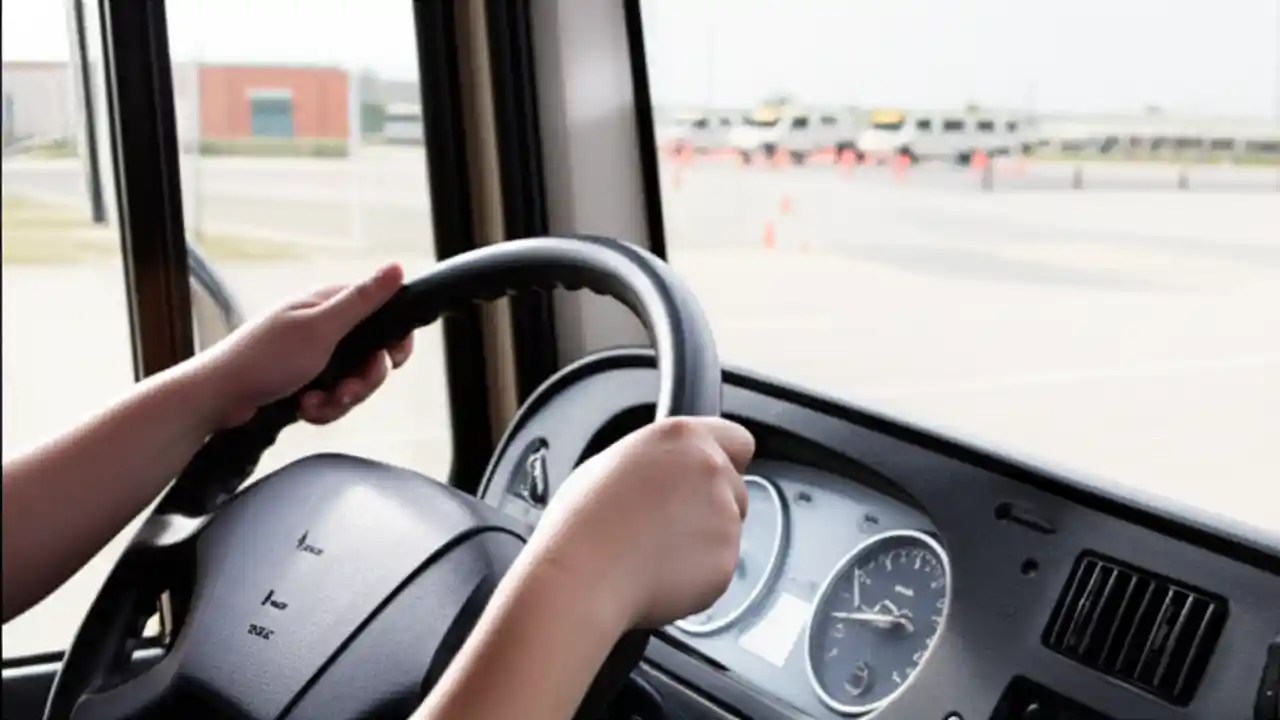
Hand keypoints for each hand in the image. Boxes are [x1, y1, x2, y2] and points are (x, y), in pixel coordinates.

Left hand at [201, 263, 413, 427]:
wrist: (219, 397)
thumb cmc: (264, 358)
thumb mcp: (320, 328)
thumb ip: (362, 301)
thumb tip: (397, 268)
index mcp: (329, 305)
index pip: (383, 313)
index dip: (395, 339)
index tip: (393, 360)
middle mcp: (325, 327)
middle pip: (372, 356)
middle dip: (362, 381)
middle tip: (345, 391)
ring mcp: (316, 355)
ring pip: (354, 381)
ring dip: (339, 400)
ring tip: (313, 404)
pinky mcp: (306, 380)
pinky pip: (333, 398)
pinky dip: (322, 408)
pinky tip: (303, 408)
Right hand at [523, 417, 754, 629]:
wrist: (582, 578)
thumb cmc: (582, 523)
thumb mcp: (608, 464)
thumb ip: (655, 460)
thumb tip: (662, 471)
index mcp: (682, 438)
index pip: (737, 439)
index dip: (726, 460)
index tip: (712, 476)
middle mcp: (711, 470)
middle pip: (735, 488)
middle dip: (709, 506)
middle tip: (667, 523)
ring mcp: (724, 516)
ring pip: (728, 529)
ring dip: (703, 540)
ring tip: (654, 551)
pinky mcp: (727, 560)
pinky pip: (720, 566)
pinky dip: (699, 574)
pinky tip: (661, 572)